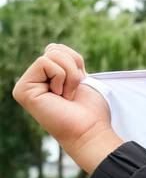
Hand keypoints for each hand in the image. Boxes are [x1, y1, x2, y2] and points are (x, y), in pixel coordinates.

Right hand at [10, 43, 122, 172]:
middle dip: (73, 66)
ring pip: (51, 53)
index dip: (76, 61)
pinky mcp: (22, 89)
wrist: (90, 131)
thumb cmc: (90, 110)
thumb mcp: (79, 76)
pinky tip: (60, 96)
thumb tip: (52, 46)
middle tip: (73, 91)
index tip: (79, 83)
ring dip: (70, 74)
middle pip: (53, 48)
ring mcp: (25, 85)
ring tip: (67, 95)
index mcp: (45, 77)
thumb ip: (64, 61)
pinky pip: (45, 62)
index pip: (56, 48)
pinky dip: (61, 78)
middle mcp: (33, 80)